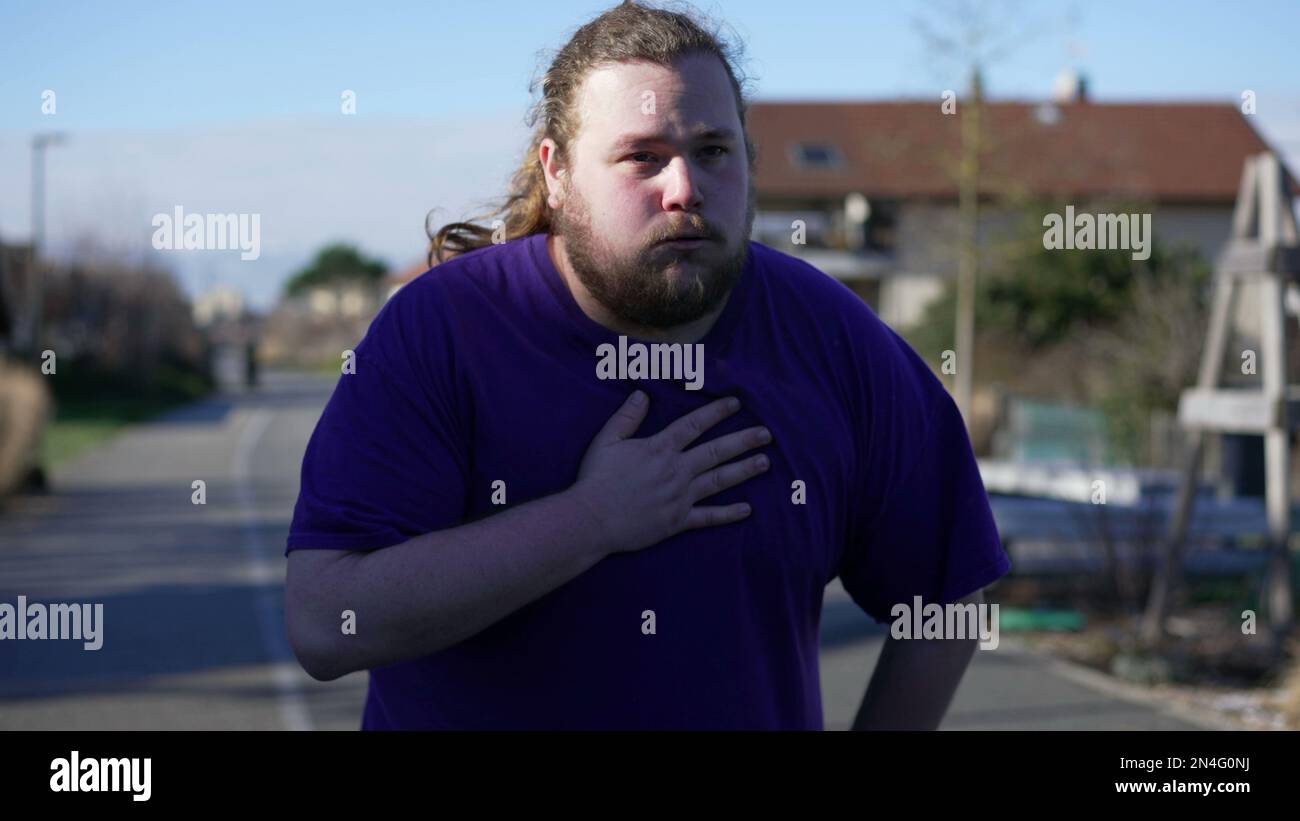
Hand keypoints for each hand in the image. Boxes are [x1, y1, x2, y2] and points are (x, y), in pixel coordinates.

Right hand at [571, 390, 770, 554]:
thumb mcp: (607, 441)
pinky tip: (747, 509)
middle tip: (767, 434)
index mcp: (660, 449)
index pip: (694, 425)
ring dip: (744, 471)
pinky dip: (728, 514)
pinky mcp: (678, 521)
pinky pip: (708, 517)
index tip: (736, 404)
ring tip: (765, 462)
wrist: (592, 519)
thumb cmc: (596, 479)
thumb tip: (642, 393)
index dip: (717, 412)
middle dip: (744, 440)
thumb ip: (627, 417)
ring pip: (719, 481)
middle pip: (717, 451)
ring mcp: (680, 497)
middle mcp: (677, 470)